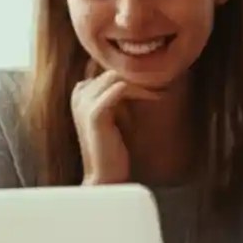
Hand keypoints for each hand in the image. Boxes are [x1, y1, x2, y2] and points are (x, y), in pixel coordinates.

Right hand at [71, 62, 160, 184]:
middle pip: (113, 68)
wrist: (105, 176)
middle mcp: (78, 93)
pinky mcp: (95, 113)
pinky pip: (121, 88)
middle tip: (164, 81)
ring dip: (144, 82)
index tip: (155, 78)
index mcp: (80, 92)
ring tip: (161, 91)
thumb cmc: (113, 148)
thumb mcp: (115, 115)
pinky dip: (142, 91)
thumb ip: (118, 94)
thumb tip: (138, 72)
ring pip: (118, 75)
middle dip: (139, 75)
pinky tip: (156, 98)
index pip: (107, 66)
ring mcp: (84, 102)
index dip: (132, 71)